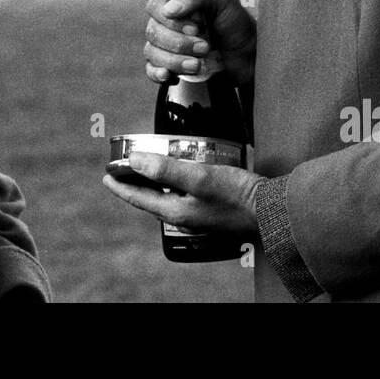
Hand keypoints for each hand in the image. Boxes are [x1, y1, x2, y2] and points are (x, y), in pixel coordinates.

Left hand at [103, 152, 261, 239]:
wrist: (273, 210)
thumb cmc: (237, 193)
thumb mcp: (198, 176)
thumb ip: (165, 169)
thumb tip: (133, 161)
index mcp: (176, 211)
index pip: (139, 198)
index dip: (121, 185)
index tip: (106, 175)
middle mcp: (185, 217)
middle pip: (151, 199)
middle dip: (136, 184)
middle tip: (124, 170)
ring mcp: (199, 216)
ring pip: (168, 198)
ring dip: (156, 184)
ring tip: (149, 168)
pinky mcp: (212, 211)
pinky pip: (185, 197)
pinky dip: (175, 184)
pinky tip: (184, 174)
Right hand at [144, 0, 255, 87]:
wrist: (249, 56)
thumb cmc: (237, 24)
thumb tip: (168, 10)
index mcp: (176, 0)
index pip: (156, 8)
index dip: (173, 22)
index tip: (197, 28)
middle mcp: (168, 21)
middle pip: (153, 32)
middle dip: (179, 44)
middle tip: (205, 47)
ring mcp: (166, 44)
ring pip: (152, 52)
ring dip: (175, 61)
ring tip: (198, 64)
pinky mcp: (169, 64)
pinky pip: (151, 70)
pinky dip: (158, 73)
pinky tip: (169, 75)